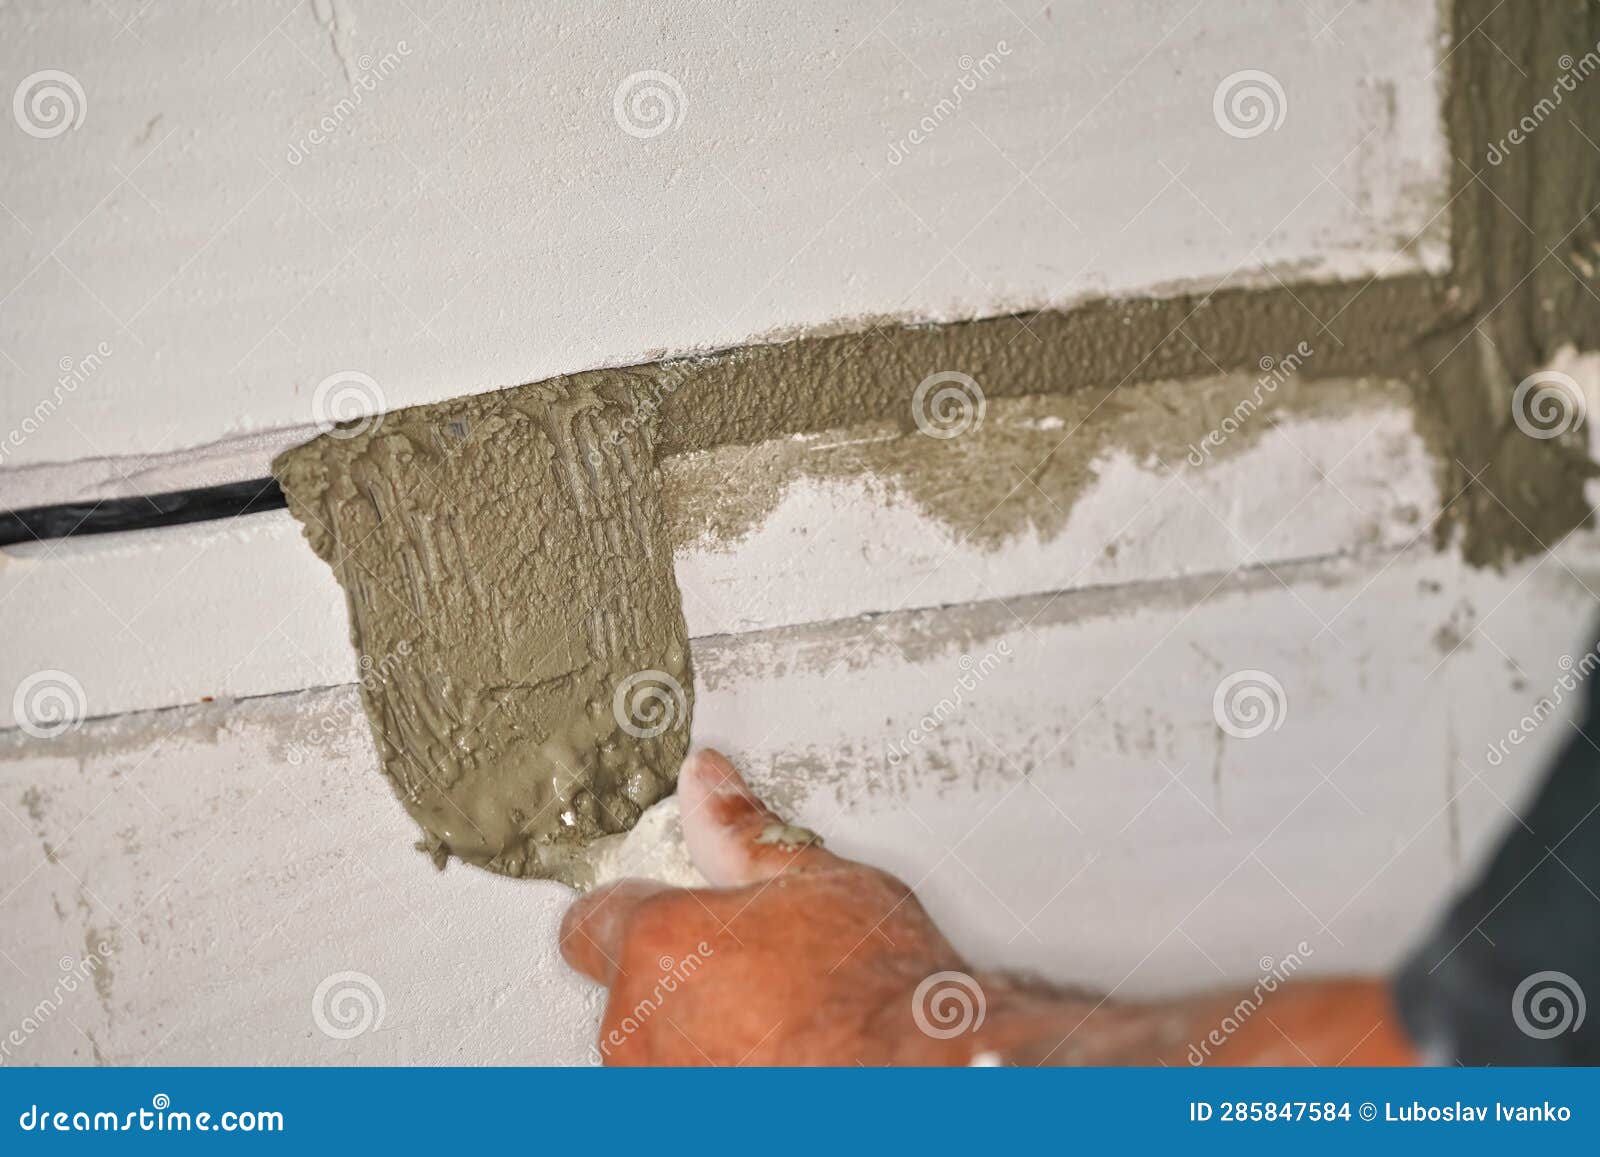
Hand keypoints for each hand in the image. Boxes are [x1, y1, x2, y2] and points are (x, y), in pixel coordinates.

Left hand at [560, 749, 1416, 1065]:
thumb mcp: (838, 875)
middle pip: (617, 1003)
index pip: (596, 926)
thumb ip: (764, 831)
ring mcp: (691, 1094)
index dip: (630, 918)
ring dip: (705, 1044)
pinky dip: (747, 1074)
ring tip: (805, 1025)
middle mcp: (658, 1034)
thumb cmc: (917, 980)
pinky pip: (710, 1100)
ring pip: (658, 1067)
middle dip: (672, 986)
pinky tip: (819, 1048)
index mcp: (670, 953)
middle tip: (759, 983)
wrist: (977, 1080)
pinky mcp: (735, 1117)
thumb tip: (714, 777)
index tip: (652, 915)